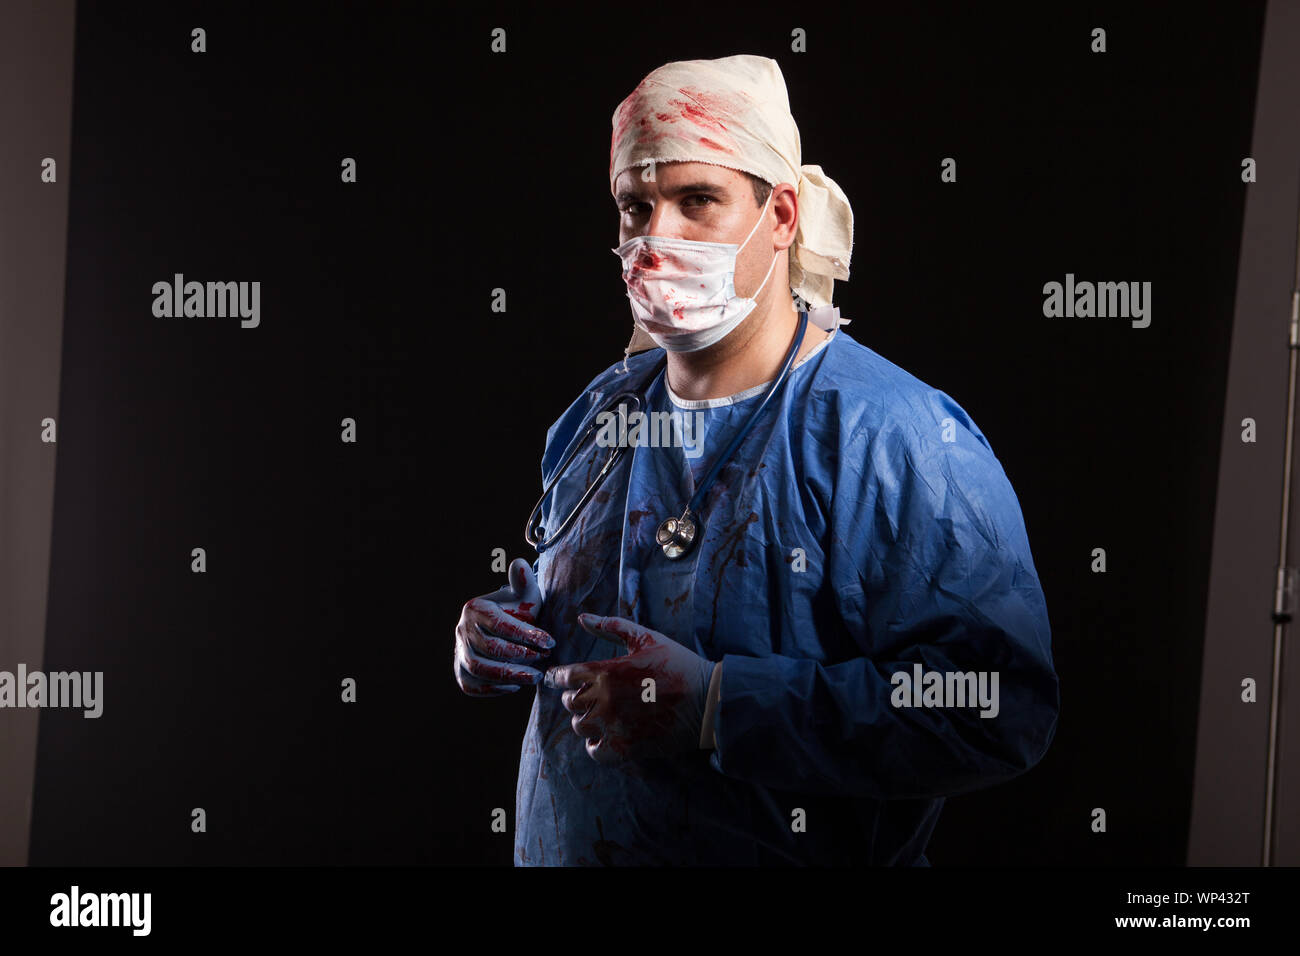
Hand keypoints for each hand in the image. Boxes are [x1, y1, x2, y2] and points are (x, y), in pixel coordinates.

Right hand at [453, 558, 553, 696]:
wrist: (507, 628)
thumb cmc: (520, 611)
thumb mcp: (525, 596)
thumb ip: (523, 582)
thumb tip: (519, 564)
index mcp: (475, 608)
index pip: (500, 624)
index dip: (525, 634)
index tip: (549, 642)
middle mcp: (462, 629)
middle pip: (488, 648)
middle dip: (519, 657)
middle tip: (543, 661)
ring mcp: (459, 650)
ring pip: (477, 668)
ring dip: (507, 675)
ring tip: (533, 677)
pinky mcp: (460, 670)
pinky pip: (469, 684)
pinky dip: (490, 689)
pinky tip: (514, 687)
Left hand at [545, 614, 715, 762]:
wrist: (708, 701)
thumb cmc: (678, 664)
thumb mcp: (646, 638)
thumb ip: (612, 626)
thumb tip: (582, 618)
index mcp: (607, 672)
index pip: (566, 676)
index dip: (558, 677)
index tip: (558, 678)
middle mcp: (605, 700)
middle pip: (571, 703)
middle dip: (576, 697)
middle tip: (590, 695)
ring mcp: (614, 726)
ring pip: (580, 727)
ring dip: (586, 720)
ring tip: (602, 714)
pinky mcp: (625, 748)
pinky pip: (594, 752)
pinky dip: (595, 745)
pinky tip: (607, 736)